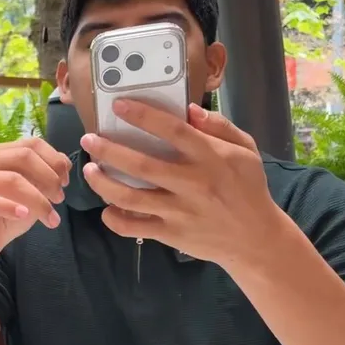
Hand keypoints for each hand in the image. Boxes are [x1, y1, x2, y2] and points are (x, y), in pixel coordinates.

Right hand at [0, 137, 71, 270]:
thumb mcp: (31, 198)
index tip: (65, 181)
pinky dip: (9, 206)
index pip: (30, 144)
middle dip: (48, 177)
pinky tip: (23, 215)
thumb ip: (44, 179)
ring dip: (37, 198)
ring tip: (50, 215)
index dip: (54, 160)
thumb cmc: (3, 220)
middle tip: (60, 198)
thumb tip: (63, 162)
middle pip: (23, 156)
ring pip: (11, 179)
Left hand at [78, 99, 283, 268]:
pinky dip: (114, 219)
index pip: (172, 131)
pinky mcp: (171, 234)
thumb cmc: (248, 188)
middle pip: (141, 165)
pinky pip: (134, 227)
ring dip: (102, 183)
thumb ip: (220, 127)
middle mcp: (192, 184)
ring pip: (130, 197)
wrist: (256, 239)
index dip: (143, 116)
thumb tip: (189, 110)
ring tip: (88, 170)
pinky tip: (107, 208)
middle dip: (108, 150)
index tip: (118, 106)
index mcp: (211, 158)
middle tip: (89, 139)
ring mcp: (179, 211)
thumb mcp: (246, 151)